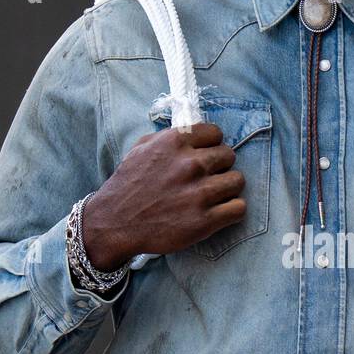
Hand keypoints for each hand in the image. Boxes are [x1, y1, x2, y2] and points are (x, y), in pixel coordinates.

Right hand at [81, 123, 245, 270]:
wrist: (115, 222)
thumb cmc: (128, 185)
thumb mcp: (141, 148)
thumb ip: (169, 137)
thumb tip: (195, 131)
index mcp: (176, 143)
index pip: (215, 133)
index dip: (211, 145)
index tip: (204, 155)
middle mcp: (190, 165)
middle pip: (229, 156)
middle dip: (220, 166)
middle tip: (207, 178)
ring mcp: (199, 193)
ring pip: (237, 181)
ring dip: (227, 188)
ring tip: (213, 195)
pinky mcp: (204, 221)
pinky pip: (238, 208)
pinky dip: (231, 210)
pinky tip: (218, 212)